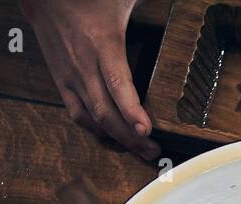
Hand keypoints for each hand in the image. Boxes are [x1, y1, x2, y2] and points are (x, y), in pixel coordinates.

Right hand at [19, 0, 159, 159]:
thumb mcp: (121, 1)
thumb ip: (144, 9)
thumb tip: (180, 4)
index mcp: (102, 44)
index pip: (118, 85)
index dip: (131, 112)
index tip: (146, 131)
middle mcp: (84, 65)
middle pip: (106, 112)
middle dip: (130, 137)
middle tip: (152, 151)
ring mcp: (70, 76)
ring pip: (91, 119)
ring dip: (116, 139)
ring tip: (138, 150)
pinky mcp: (60, 81)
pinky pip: (77, 114)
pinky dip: (95, 130)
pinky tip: (112, 137)